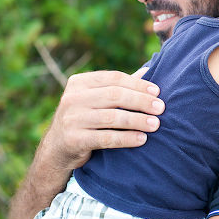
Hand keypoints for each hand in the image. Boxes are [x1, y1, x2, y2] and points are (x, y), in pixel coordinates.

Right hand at [39, 67, 164, 172]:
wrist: (57, 149)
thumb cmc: (85, 118)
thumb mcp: (96, 99)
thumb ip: (118, 86)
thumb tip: (148, 70)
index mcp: (79, 82)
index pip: (114, 78)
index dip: (138, 84)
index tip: (157, 92)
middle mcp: (72, 98)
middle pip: (115, 95)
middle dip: (141, 101)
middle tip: (161, 108)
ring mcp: (71, 119)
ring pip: (112, 117)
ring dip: (137, 120)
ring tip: (156, 124)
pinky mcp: (73, 140)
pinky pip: (105, 138)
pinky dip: (126, 138)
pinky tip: (142, 139)